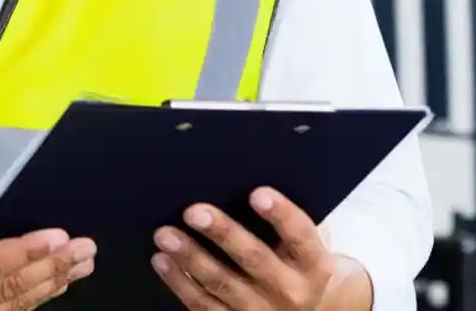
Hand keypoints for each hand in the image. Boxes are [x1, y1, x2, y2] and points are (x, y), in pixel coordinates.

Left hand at [150, 188, 341, 310]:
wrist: (305, 309)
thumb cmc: (293, 261)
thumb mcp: (300, 244)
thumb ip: (279, 220)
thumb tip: (234, 176)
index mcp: (313, 264)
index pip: (300, 235)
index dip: (280, 214)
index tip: (258, 193)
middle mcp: (290, 290)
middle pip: (255, 259)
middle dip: (223, 234)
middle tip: (194, 211)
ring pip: (222, 283)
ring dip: (190, 257)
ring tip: (165, 234)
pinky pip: (203, 304)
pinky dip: (179, 282)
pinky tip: (162, 259)